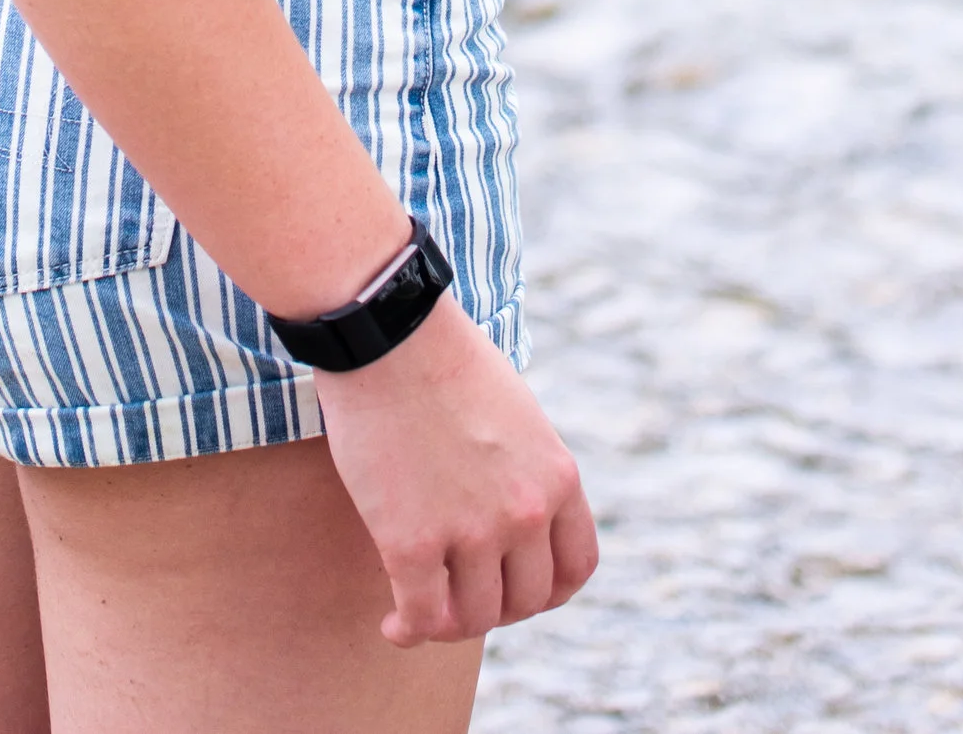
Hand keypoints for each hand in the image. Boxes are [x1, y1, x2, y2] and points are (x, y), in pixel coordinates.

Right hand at [312, 294, 598, 646]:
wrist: (387, 331)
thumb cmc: (441, 358)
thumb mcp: (515, 414)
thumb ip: (524, 470)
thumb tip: (509, 524)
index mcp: (558, 476)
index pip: (575, 569)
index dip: (544, 591)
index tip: (512, 586)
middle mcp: (525, 512)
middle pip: (524, 601)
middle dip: (492, 604)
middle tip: (458, 591)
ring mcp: (470, 531)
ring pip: (475, 618)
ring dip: (449, 622)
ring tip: (424, 609)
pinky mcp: (411, 544)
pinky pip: (422, 617)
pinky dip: (408, 631)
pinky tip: (393, 624)